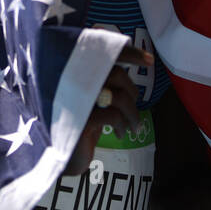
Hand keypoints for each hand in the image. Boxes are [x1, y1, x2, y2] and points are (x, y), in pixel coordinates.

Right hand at [61, 40, 153, 176]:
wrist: (61, 157)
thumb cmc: (78, 124)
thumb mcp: (90, 99)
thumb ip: (102, 82)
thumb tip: (130, 69)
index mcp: (72, 70)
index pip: (103, 52)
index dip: (128, 53)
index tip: (149, 60)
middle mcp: (71, 79)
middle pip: (116, 73)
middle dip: (132, 92)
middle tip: (134, 108)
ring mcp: (74, 98)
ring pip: (119, 96)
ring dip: (133, 114)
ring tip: (134, 126)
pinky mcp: (80, 119)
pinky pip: (114, 115)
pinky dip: (123, 125)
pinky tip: (120, 133)